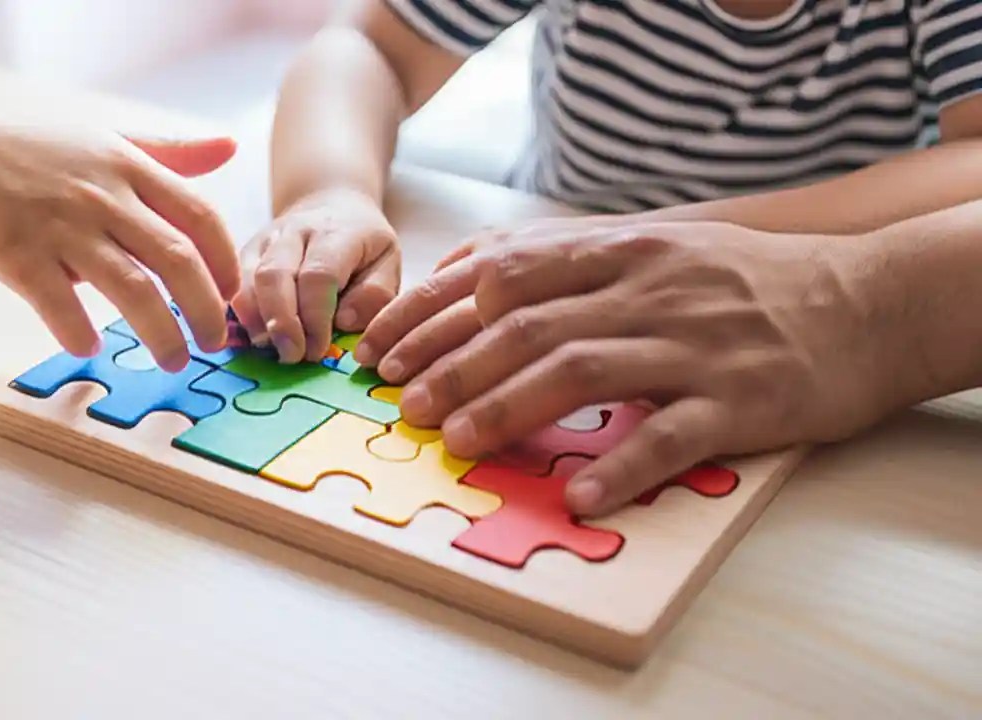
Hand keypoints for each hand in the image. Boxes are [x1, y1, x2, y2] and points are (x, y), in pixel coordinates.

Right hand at [0, 120, 239, 370]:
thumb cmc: (35, 152)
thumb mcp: (108, 140)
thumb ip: (171, 151)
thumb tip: (230, 147)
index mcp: (129, 168)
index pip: (201, 218)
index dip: (226, 262)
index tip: (231, 294)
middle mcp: (104, 197)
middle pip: (178, 260)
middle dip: (207, 309)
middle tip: (214, 343)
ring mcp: (62, 228)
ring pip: (134, 291)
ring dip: (163, 334)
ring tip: (175, 360)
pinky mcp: (20, 257)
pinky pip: (62, 307)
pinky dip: (81, 334)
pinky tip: (90, 348)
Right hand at [231, 186, 399, 362]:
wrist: (332, 203)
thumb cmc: (363, 245)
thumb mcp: (388, 263)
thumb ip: (375, 294)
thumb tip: (344, 322)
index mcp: (336, 233)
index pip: (318, 275)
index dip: (315, 318)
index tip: (318, 349)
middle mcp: (295, 231)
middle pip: (275, 276)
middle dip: (281, 323)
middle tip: (292, 356)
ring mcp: (266, 239)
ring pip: (248, 280)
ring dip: (257, 321)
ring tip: (273, 348)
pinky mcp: (247, 252)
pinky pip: (235, 285)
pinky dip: (242, 315)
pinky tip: (259, 335)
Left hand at [357, 222, 896, 516]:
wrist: (866, 300)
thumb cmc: (744, 281)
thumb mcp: (655, 244)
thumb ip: (568, 256)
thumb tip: (470, 271)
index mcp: (622, 250)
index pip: (503, 273)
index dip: (433, 312)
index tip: (382, 346)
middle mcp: (648, 289)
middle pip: (527, 324)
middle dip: (453, 364)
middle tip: (403, 403)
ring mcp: (693, 343)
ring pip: (580, 369)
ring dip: (508, 406)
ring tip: (457, 441)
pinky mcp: (739, 399)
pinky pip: (668, 435)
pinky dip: (618, 465)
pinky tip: (578, 496)